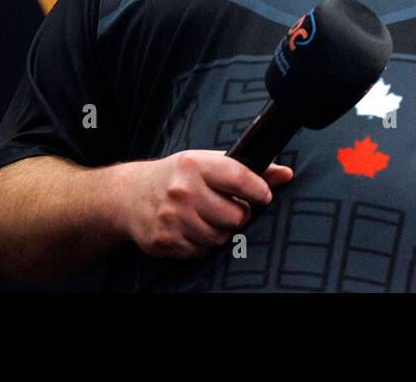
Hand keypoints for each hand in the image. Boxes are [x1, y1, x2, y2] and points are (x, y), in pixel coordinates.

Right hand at [120, 150, 293, 259]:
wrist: (129, 195)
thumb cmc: (178, 175)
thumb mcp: (208, 162)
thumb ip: (247, 169)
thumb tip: (285, 174)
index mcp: (195, 164)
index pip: (240, 178)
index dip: (259, 190)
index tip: (263, 196)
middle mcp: (182, 190)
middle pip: (235, 216)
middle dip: (238, 215)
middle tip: (228, 208)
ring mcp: (171, 217)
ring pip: (219, 237)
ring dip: (219, 231)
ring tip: (207, 217)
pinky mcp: (164, 240)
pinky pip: (200, 252)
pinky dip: (201, 244)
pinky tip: (191, 229)